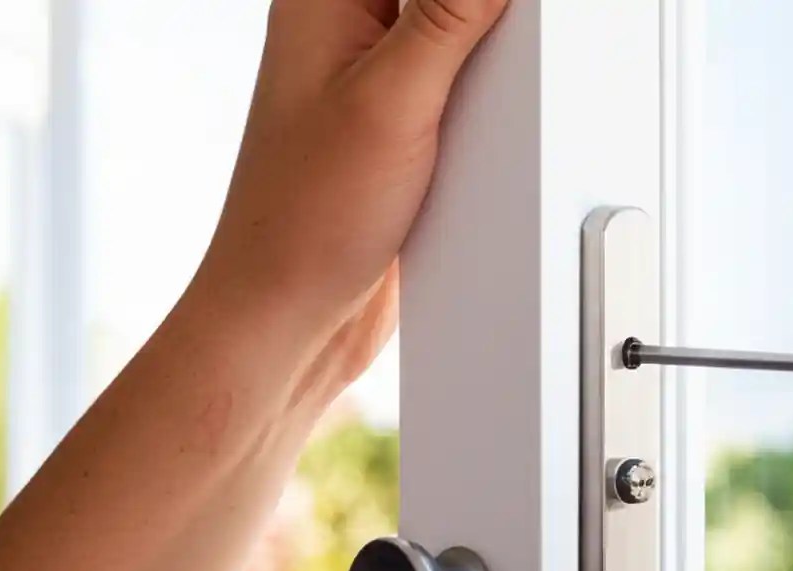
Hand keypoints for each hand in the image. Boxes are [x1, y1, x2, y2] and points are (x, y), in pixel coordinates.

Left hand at [194, 0, 507, 389]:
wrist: (292, 316)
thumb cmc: (303, 219)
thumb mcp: (391, 101)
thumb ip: (449, 16)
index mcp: (324, 0)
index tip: (497, 22)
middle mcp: (347, 32)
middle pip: (441, 1)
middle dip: (483, 23)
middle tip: (500, 55)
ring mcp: (375, 81)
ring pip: (457, 38)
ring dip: (487, 63)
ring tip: (477, 109)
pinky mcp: (402, 127)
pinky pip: (458, 90)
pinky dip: (483, 104)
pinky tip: (484, 133)